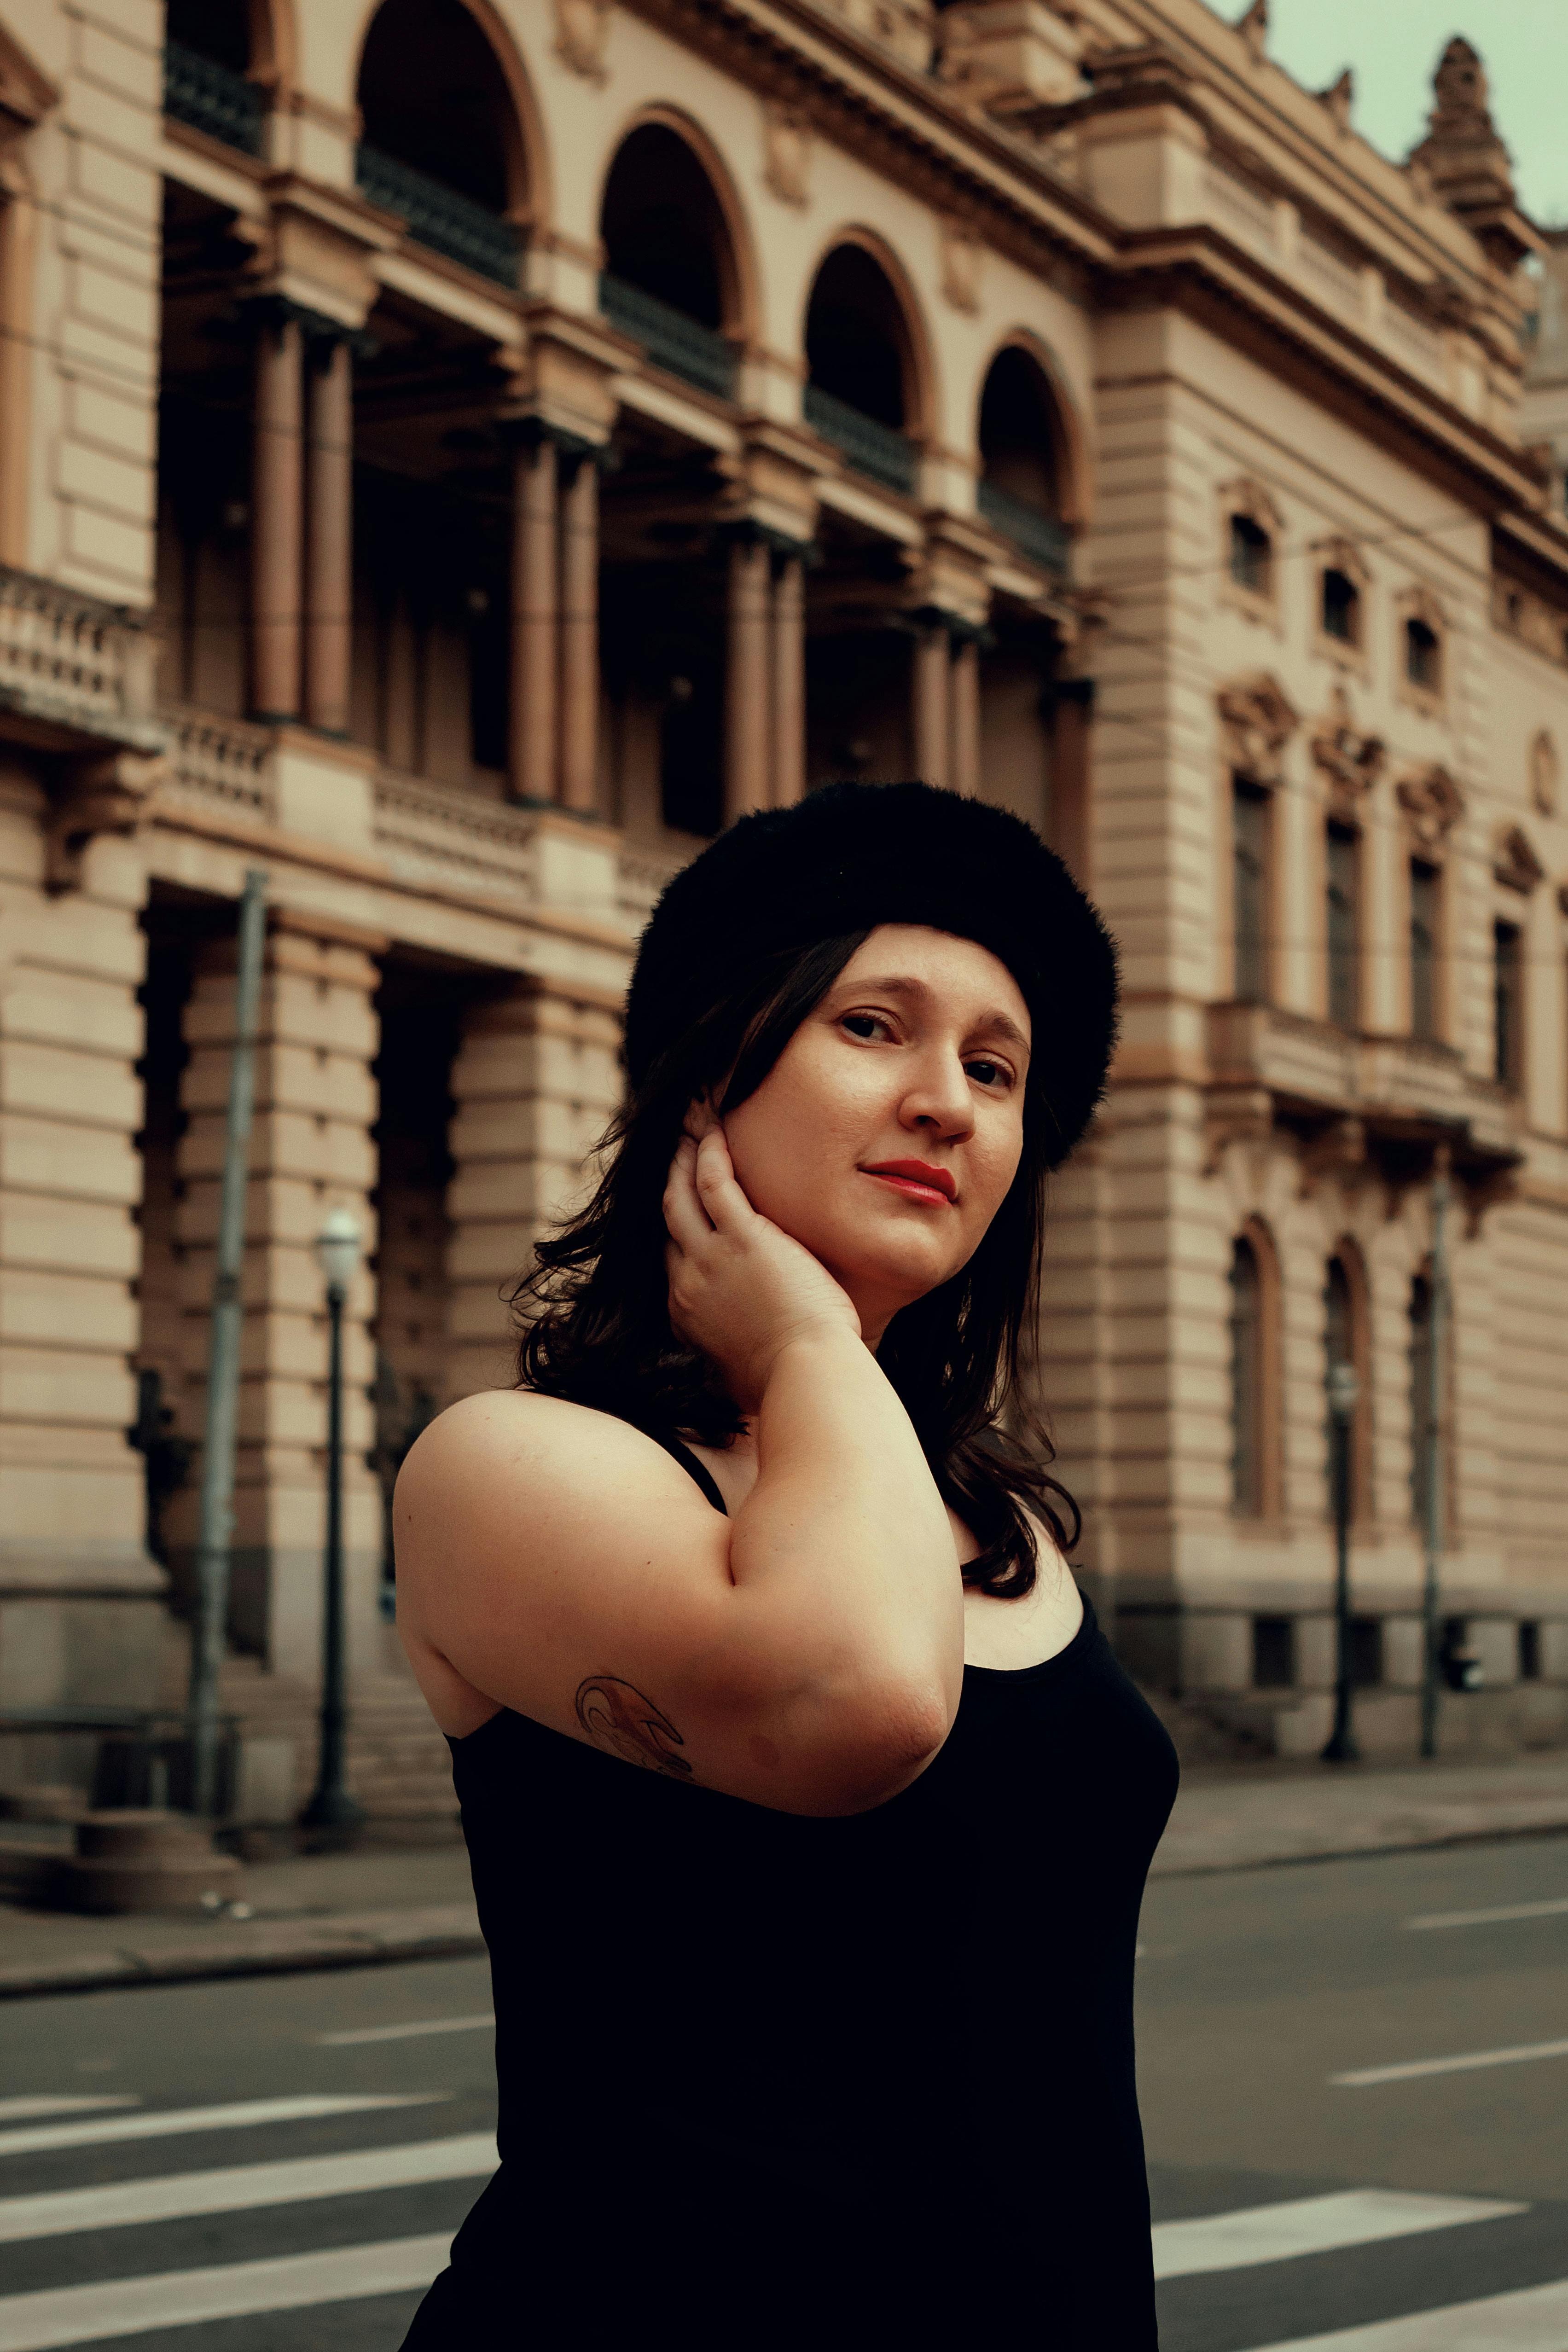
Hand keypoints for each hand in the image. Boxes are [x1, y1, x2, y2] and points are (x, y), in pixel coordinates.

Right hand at [663, 1127, 861, 1412]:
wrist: (806, 1374)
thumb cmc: (787, 1382)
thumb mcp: (740, 1377)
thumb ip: (731, 1362)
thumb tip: (737, 1376)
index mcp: (687, 1313)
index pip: (671, 1259)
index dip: (675, 1229)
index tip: (681, 1207)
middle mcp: (687, 1281)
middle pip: (669, 1220)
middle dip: (668, 1183)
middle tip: (673, 1154)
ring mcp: (710, 1257)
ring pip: (680, 1196)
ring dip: (680, 1160)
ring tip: (686, 1131)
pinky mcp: (743, 1237)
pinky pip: (713, 1182)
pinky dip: (708, 1154)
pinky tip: (712, 1133)